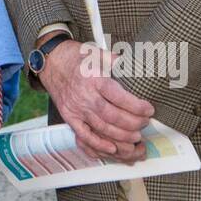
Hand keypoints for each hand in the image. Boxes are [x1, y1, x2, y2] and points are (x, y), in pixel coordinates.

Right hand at [39, 40, 152, 163]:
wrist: (51, 61)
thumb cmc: (76, 57)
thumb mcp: (97, 52)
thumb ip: (115, 60)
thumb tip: (133, 64)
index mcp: (94, 79)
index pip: (119, 97)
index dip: (137, 106)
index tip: (149, 109)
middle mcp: (85, 96)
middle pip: (112, 116)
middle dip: (133, 123)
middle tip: (145, 123)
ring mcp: (76, 109)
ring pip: (102, 128)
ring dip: (122, 136)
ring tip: (136, 137)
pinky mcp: (69, 117)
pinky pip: (84, 135)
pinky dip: (98, 144)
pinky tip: (112, 148)